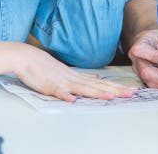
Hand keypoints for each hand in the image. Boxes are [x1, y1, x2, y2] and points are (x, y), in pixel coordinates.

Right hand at [15, 45, 136, 101]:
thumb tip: (97, 76)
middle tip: (131, 93)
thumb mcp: (67, 71)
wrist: (26, 57)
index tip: (131, 90)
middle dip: (115, 90)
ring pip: (82, 88)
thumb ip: (82, 77)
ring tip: (110, 97)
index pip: (101, 83)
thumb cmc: (45, 66)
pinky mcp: (48, 85)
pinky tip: (72, 100)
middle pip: (97, 85)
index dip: (117, 87)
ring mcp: (61, 81)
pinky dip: (65, 96)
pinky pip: (57, 91)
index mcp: (78, 77)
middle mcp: (73, 78)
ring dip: (96, 92)